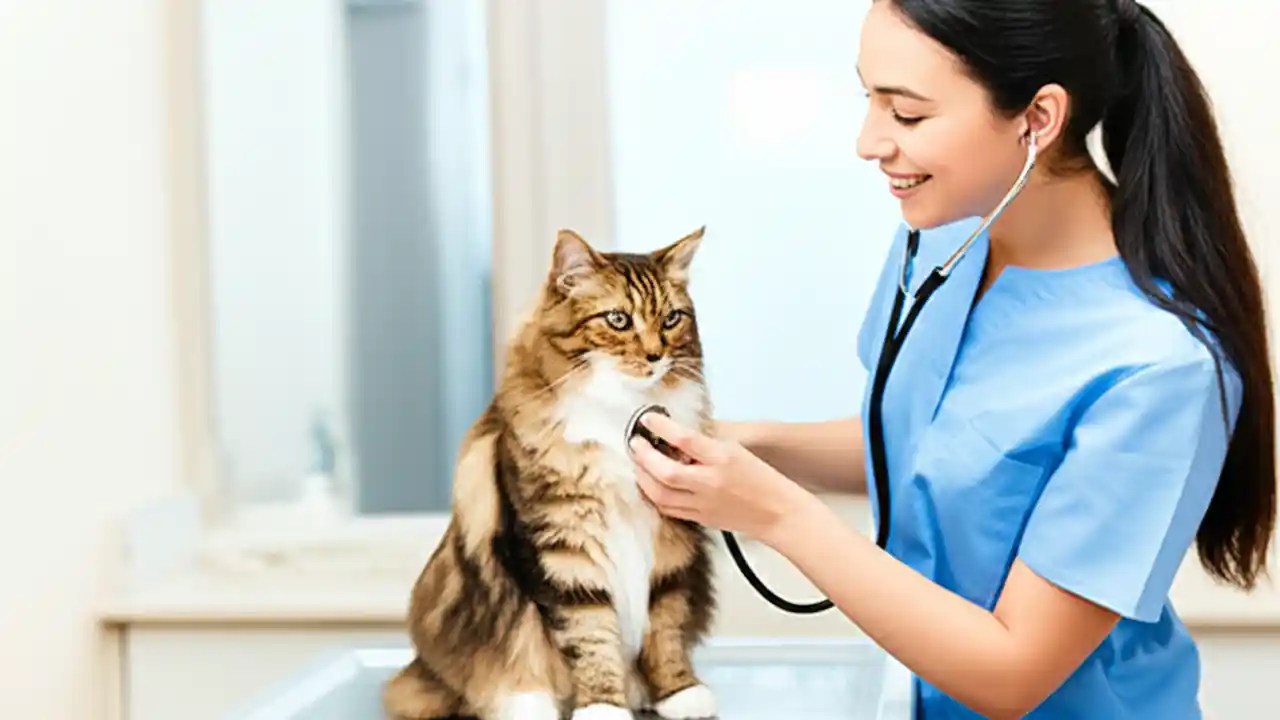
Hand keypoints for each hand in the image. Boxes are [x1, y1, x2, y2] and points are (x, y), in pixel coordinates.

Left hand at [629, 412, 812, 544]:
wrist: (778, 513)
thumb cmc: (761, 479)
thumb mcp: (736, 451)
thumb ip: (705, 445)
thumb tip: (675, 436)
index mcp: (723, 459)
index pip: (685, 439)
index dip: (661, 426)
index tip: (647, 418)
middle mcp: (710, 483)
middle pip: (665, 472)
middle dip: (643, 456)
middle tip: (635, 443)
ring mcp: (703, 504)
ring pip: (661, 494)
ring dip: (643, 477)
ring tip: (638, 463)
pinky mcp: (701, 519)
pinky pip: (669, 509)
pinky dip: (654, 495)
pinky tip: (650, 484)